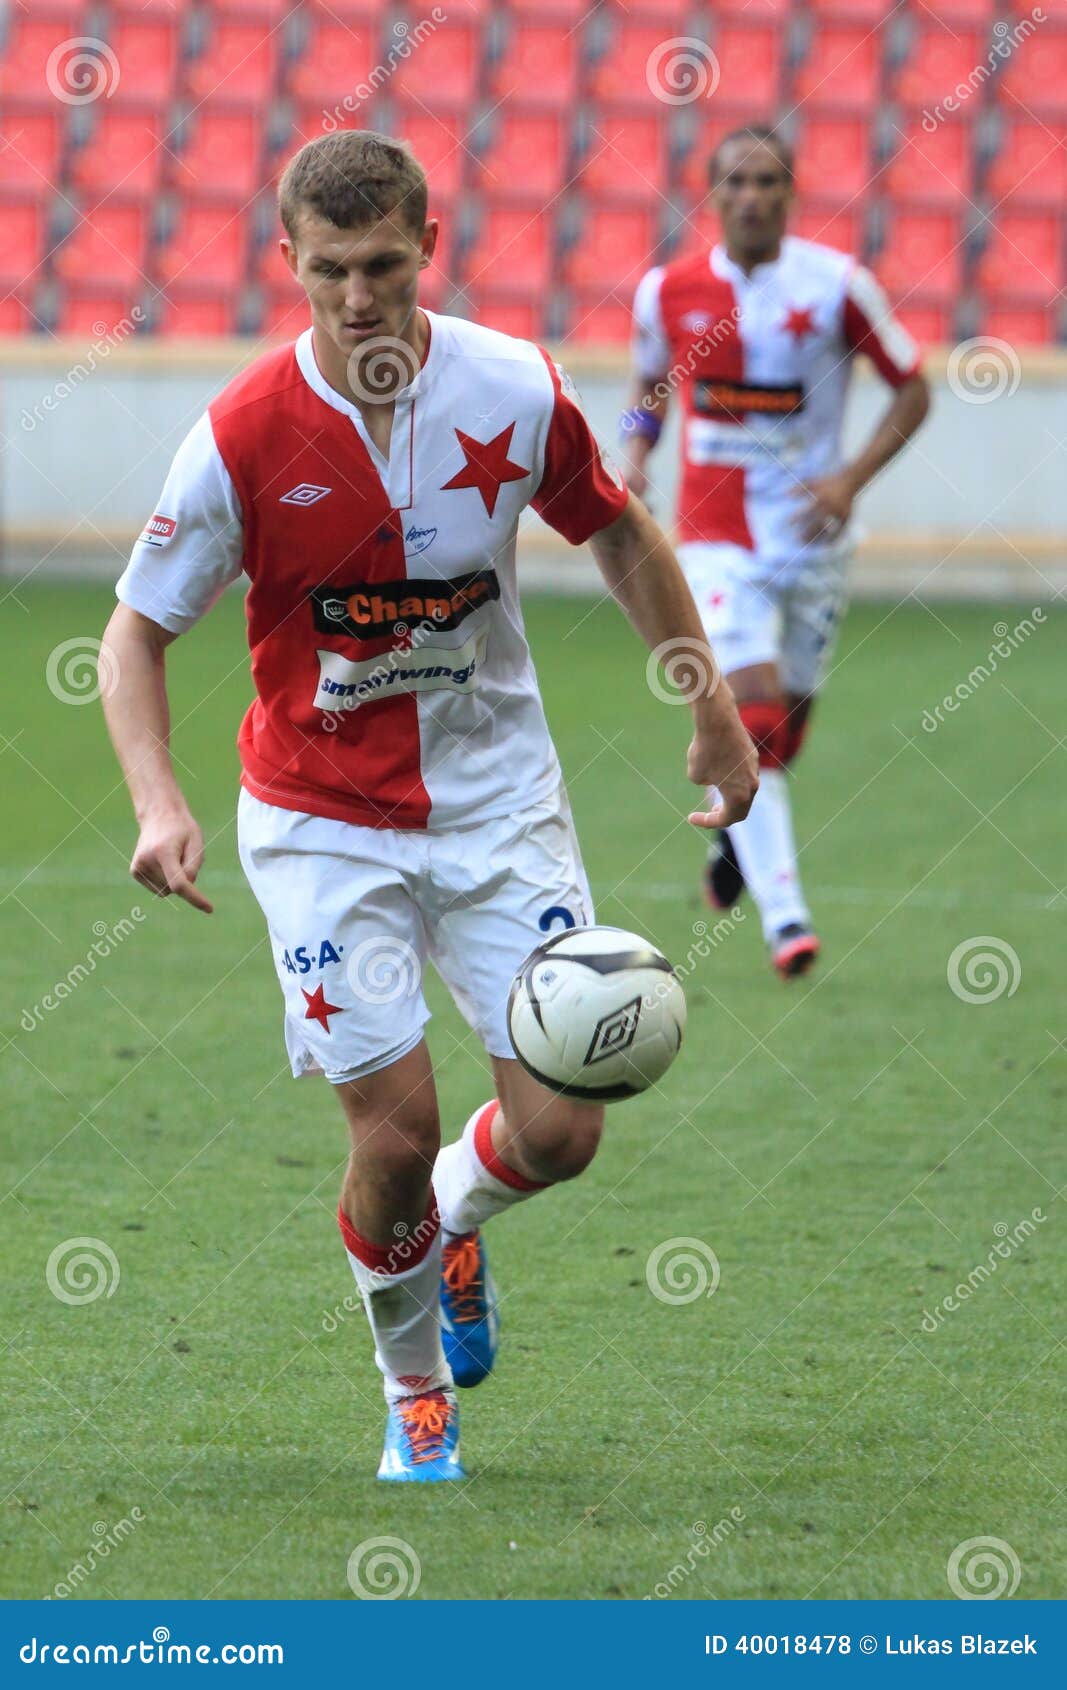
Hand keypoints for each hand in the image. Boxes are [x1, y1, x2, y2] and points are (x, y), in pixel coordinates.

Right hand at [130, 803, 212, 913]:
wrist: (158, 814)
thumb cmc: (182, 828)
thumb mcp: (196, 842)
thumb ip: (194, 867)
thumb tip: (185, 888)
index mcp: (164, 852)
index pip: (179, 883)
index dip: (195, 898)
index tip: (209, 908)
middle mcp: (147, 860)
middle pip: (175, 887)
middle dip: (184, 878)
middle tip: (182, 855)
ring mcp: (138, 867)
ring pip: (167, 890)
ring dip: (174, 879)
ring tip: (171, 856)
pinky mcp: (135, 871)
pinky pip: (159, 889)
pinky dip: (165, 881)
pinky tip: (162, 862)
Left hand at [686, 704, 758, 829]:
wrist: (718, 720)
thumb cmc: (705, 749)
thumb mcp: (696, 775)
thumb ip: (706, 783)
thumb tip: (713, 777)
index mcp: (739, 796)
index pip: (725, 819)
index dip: (707, 822)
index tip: (690, 817)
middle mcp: (752, 784)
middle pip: (740, 810)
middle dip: (724, 814)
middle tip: (710, 813)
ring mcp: (754, 769)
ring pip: (744, 791)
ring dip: (731, 797)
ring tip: (717, 794)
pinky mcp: (752, 755)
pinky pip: (744, 774)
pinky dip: (734, 780)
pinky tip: (719, 772)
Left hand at [793, 469, 856, 543]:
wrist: (849, 480)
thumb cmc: (827, 482)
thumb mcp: (813, 482)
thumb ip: (800, 488)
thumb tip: (785, 494)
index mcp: (822, 498)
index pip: (806, 511)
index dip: (796, 518)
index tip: (787, 524)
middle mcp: (831, 507)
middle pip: (816, 524)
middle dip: (806, 533)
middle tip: (796, 540)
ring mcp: (839, 514)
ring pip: (827, 530)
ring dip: (817, 539)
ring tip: (807, 544)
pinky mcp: (846, 519)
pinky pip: (838, 533)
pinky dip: (831, 539)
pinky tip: (823, 545)